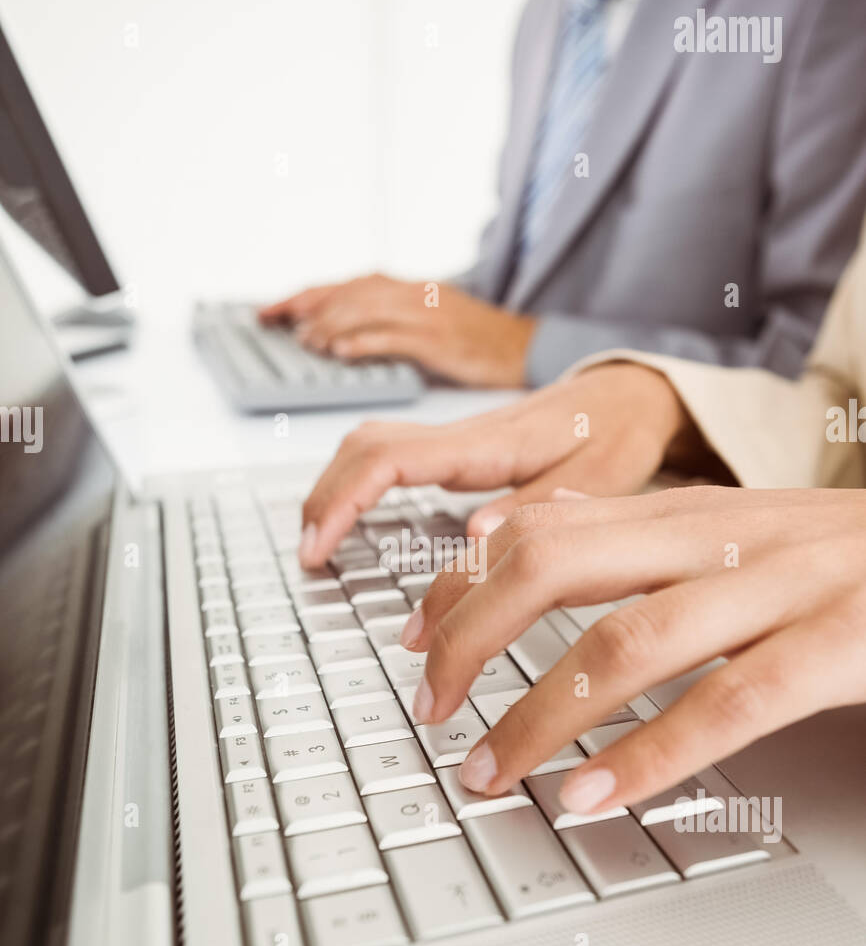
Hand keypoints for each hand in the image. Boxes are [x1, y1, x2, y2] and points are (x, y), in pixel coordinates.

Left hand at [259, 274, 535, 387]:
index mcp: (406, 289)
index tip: (271, 310)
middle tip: (279, 324)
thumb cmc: (474, 340)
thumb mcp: (427, 320)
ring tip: (306, 342)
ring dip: (329, 325)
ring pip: (364, 311)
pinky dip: (362, 343)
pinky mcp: (436, 339)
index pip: (344, 286)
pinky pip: (391, 337)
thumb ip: (387, 323)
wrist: (524, 346)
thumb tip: (339, 338)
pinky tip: (341, 352)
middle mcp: (411, 294)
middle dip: (307, 307)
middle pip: (347, 293)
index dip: (304, 296)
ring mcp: (424, 314)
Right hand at [298, 363, 699, 565]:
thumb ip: (537, 505)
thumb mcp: (599, 476)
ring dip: (334, 487)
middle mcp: (462, 433)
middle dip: (323, 497)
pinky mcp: (458, 446)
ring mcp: (456, 437)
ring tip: (319, 541)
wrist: (632, 390)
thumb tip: (475, 535)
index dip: (343, 501)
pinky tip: (355, 517)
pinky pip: (389, 454)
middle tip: (308, 555)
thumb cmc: (619, 431)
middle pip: (362, 446)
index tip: (320, 546)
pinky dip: (359, 482)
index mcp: (489, 443)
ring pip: (368, 444)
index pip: (389, 459)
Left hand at [402, 487, 865, 814]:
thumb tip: (528, 548)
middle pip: (558, 566)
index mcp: (694, 512)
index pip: (543, 528)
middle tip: (430, 711)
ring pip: (630, 639)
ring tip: (489, 774)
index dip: (462, 582)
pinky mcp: (845, 643)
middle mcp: (726, 537)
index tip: (415, 637)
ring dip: (540, 713)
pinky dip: (654, 753)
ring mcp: (786, 586)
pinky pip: (733, 701)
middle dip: (472, 639)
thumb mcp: (737, 534)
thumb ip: (640, 544)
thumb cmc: (849, 558)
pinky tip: (596, 795)